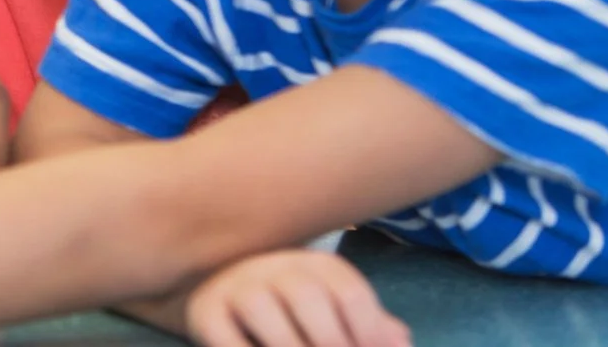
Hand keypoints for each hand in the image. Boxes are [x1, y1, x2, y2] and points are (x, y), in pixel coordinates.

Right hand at [184, 250, 409, 346]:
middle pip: (306, 295)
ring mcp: (237, 286)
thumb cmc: (299, 315)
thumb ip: (372, 328)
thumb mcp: (338, 314)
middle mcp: (276, 267)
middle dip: (329, 341)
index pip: (349, 293)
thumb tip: (401, 342)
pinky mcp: (206, 310)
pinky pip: (222, 334)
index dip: (368, 332)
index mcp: (318, 267)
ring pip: (260, 308)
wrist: (229, 297)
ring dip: (286, 345)